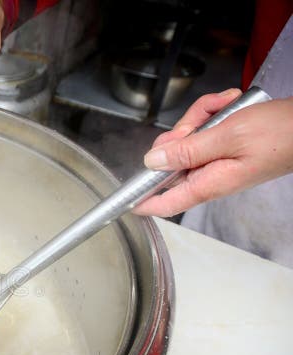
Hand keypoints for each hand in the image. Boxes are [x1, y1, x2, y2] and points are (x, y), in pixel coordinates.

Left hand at [133, 88, 292, 216]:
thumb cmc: (281, 133)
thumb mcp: (229, 136)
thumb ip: (187, 150)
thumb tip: (153, 161)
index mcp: (209, 183)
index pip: (165, 203)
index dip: (142, 201)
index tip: (124, 200)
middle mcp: (211, 176)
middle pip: (172, 160)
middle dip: (180, 134)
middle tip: (200, 120)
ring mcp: (219, 162)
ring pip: (189, 139)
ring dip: (202, 118)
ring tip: (225, 106)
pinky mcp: (227, 149)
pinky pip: (207, 131)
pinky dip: (215, 114)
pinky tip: (231, 104)